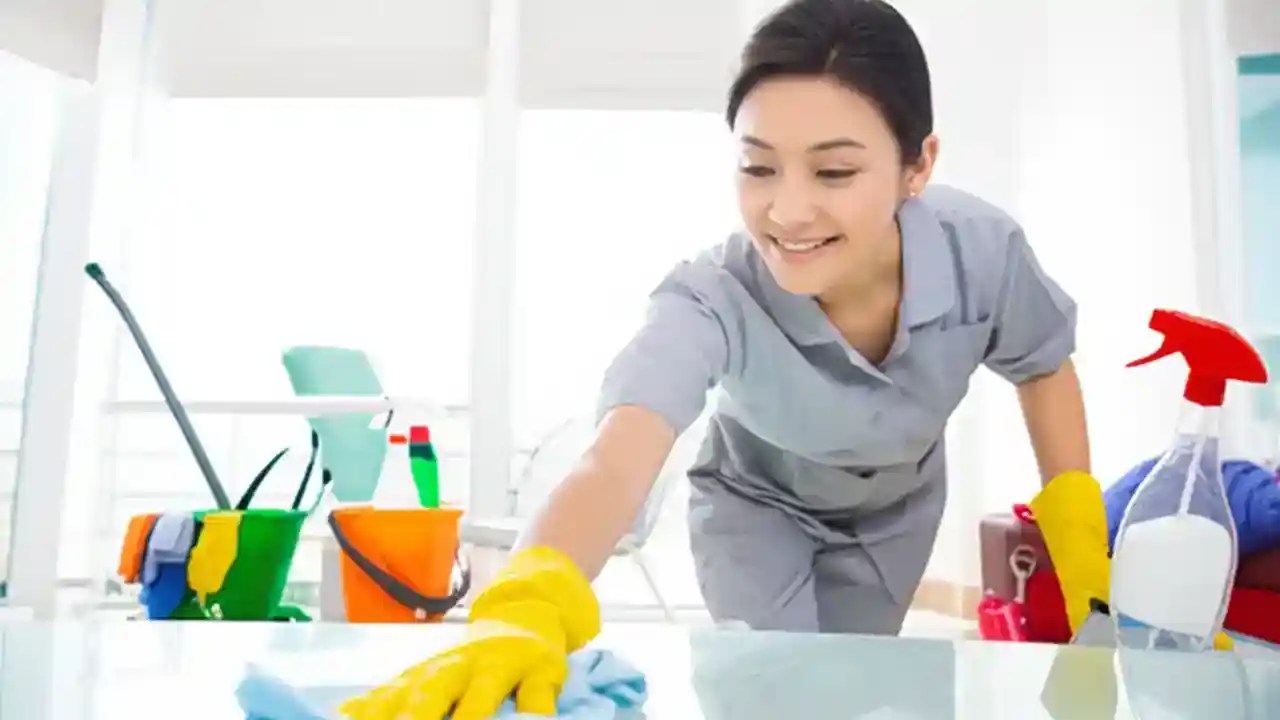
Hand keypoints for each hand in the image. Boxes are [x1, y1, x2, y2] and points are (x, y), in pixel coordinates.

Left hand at [339, 546, 600, 719]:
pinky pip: (538, 694)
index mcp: (429, 673)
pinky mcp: (541, 669)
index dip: (373, 714)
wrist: (527, 610)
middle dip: (414, 717)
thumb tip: (343, 711)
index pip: (394, 698)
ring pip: (484, 693)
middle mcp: (461, 668)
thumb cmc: (469, 660)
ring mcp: (502, 666)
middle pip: (432, 692)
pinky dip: (535, 711)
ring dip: (472, 714)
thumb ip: (391, 697)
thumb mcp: (429, 676)